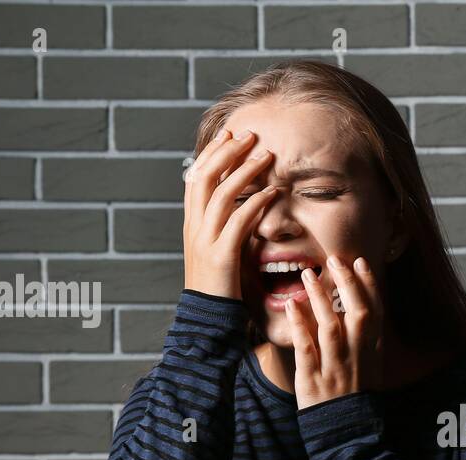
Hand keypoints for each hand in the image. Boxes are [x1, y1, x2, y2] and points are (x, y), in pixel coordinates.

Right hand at [182, 128, 275, 298]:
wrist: (206, 320)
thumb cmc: (218, 287)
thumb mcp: (216, 250)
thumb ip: (224, 227)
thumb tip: (240, 206)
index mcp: (192, 224)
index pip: (196, 178)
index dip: (211, 153)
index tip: (229, 134)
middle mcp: (194, 228)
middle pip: (205, 177)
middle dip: (227, 152)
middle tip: (250, 134)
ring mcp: (205, 241)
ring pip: (222, 194)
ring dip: (245, 171)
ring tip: (266, 155)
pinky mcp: (221, 257)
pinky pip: (239, 222)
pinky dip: (256, 203)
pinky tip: (273, 192)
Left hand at [283, 254, 384, 408]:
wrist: (347, 433)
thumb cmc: (355, 396)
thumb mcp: (370, 367)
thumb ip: (365, 339)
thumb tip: (357, 308)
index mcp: (372, 352)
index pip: (376, 311)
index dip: (369, 285)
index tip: (359, 261)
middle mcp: (357, 357)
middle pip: (358, 313)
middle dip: (348, 284)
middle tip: (334, 259)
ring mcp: (336, 368)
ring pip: (331, 327)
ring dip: (320, 298)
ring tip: (307, 274)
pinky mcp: (315, 381)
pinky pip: (307, 349)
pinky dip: (299, 326)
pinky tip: (290, 305)